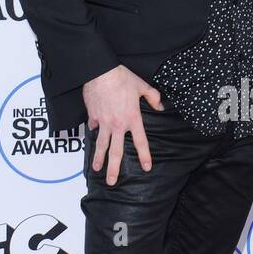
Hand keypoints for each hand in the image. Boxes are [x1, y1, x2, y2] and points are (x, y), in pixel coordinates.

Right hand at [83, 65, 163, 183]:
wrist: (100, 71)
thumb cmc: (122, 77)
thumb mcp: (142, 86)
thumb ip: (153, 97)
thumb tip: (160, 107)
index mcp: (132, 118)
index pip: (140, 142)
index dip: (144, 156)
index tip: (146, 167)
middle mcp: (118, 124)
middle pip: (116, 151)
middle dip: (114, 168)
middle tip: (113, 181)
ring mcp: (104, 122)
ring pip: (100, 145)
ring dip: (98, 159)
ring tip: (96, 170)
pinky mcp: (93, 116)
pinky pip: (93, 126)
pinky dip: (92, 131)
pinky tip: (92, 134)